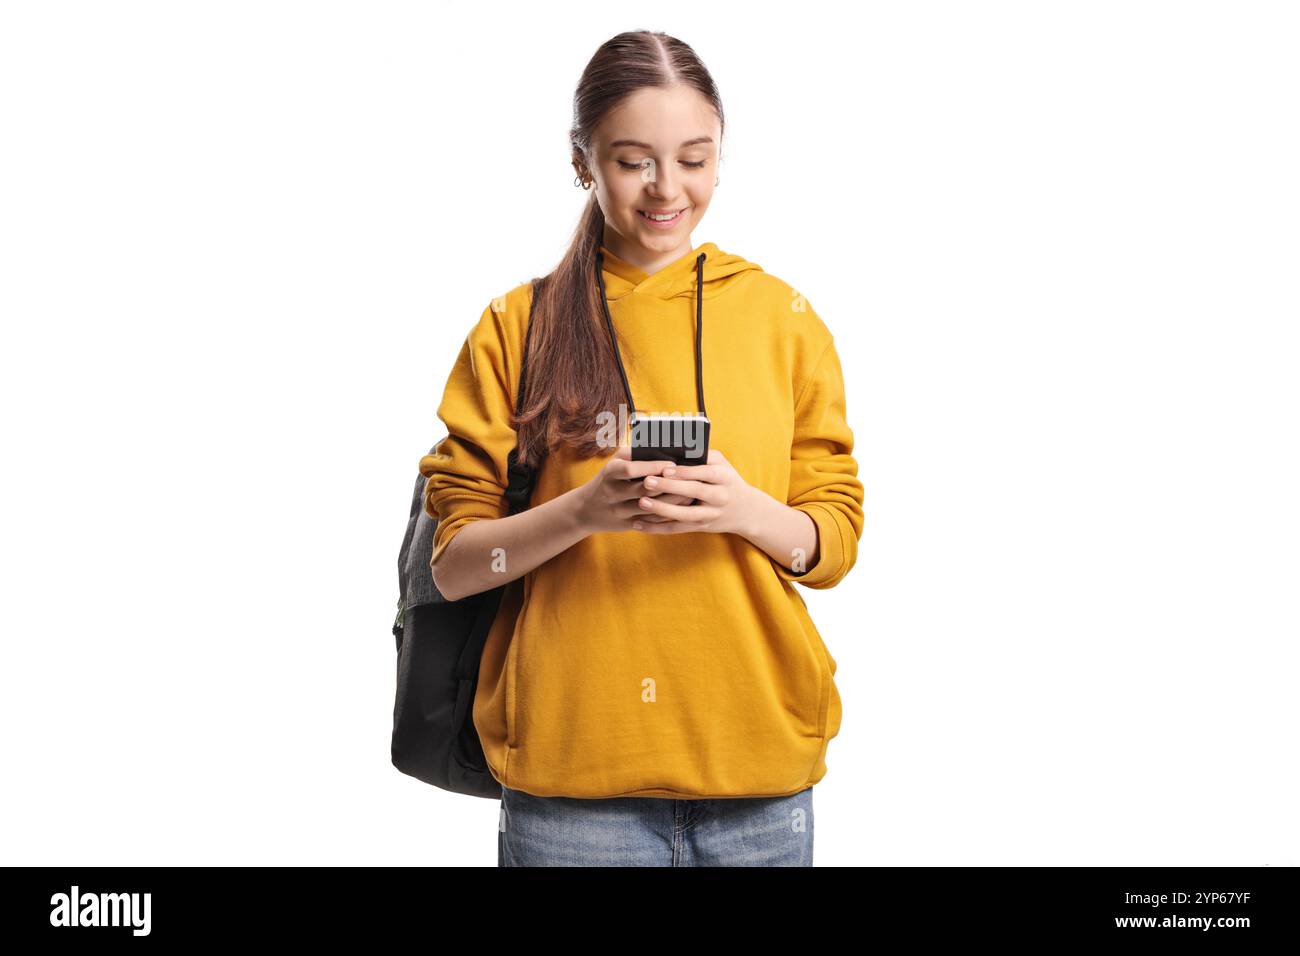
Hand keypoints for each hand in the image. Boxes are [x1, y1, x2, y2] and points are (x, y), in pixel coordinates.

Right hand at [575, 444, 694, 533]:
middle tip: (688, 478)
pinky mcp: (626, 524)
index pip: (632, 469)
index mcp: (610, 473)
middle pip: (644, 490)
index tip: (672, 463)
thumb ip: (633, 453)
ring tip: (690, 492)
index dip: (653, 467)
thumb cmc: (608, 479)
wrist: (587, 509)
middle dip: (667, 484)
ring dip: (672, 501)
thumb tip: (661, 447)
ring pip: (651, 507)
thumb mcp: (614, 462)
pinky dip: (667, 514)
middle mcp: (612, 492)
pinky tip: (681, 507)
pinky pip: (650, 520)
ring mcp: (619, 511)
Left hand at [629, 448, 761, 535]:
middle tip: (647, 482)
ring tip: (641, 503)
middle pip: (693, 492)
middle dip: (670, 487)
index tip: (666, 468)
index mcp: (723, 477)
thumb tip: (674, 448)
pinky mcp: (700, 527)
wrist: (746, 510)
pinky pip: (677, 529)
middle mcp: (719, 496)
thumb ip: (702, 456)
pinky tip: (639, 524)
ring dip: (661, 510)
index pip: (704, 473)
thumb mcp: (721, 465)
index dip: (685, 471)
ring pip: (684, 514)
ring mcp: (710, 514)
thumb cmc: (727, 480)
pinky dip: (657, 528)